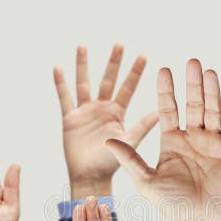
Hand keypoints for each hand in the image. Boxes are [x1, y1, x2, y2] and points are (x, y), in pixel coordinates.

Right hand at [54, 44, 157, 197]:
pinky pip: (65, 97)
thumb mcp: (130, 142)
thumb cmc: (112, 164)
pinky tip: (58, 68)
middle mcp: (102, 108)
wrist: (90, 177)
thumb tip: (162, 111)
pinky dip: (61, 83)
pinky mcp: (70, 118)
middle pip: (108, 79)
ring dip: (83, 65)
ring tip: (83, 45)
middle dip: (113, 62)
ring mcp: (86, 111)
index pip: (128, 87)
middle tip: (119, 43)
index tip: (143, 54)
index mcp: (118, 112)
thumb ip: (143, 126)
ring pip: (84, 83)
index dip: (135, 71)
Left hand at [107, 60, 220, 220]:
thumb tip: (106, 141)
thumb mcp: (145, 181)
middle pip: (193, 104)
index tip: (163, 69)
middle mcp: (192, 138)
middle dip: (192, 83)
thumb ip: (129, 158)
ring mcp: (213, 143)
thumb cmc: (171, 206)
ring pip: (213, 110)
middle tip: (191, 61)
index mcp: (171, 141)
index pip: (168, 108)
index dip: (166, 90)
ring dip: (212, 91)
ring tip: (208, 71)